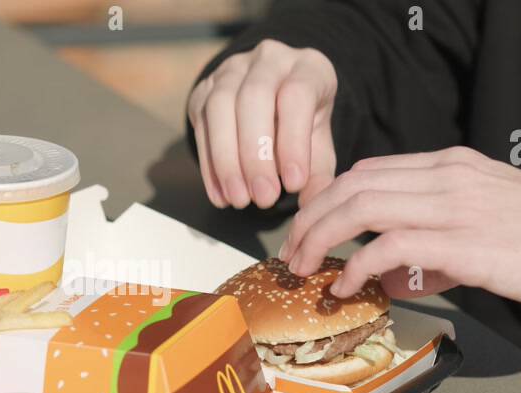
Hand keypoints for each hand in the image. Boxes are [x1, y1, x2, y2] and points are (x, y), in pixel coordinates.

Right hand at [188, 40, 337, 209]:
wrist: (274, 99)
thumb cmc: (303, 123)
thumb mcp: (320, 143)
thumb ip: (318, 172)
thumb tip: (311, 205)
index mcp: (307, 66)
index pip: (296, 95)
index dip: (293, 141)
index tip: (294, 184)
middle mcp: (268, 59)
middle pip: (254, 98)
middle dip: (256, 155)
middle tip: (264, 198)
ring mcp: (231, 71)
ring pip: (219, 108)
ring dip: (227, 161)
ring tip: (239, 200)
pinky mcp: (204, 91)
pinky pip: (201, 127)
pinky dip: (210, 167)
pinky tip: (221, 196)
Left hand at [279, 146, 520, 309]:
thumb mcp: (485, 228)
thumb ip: (433, 249)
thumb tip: (391, 279)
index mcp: (450, 167)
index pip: (367, 171)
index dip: (326, 200)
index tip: (307, 229)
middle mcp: (446, 177)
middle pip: (351, 185)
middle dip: (309, 219)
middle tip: (291, 252)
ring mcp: (455, 206)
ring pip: (361, 207)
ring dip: (320, 238)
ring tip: (305, 267)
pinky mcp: (465, 242)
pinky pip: (389, 245)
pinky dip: (357, 264)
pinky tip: (347, 285)